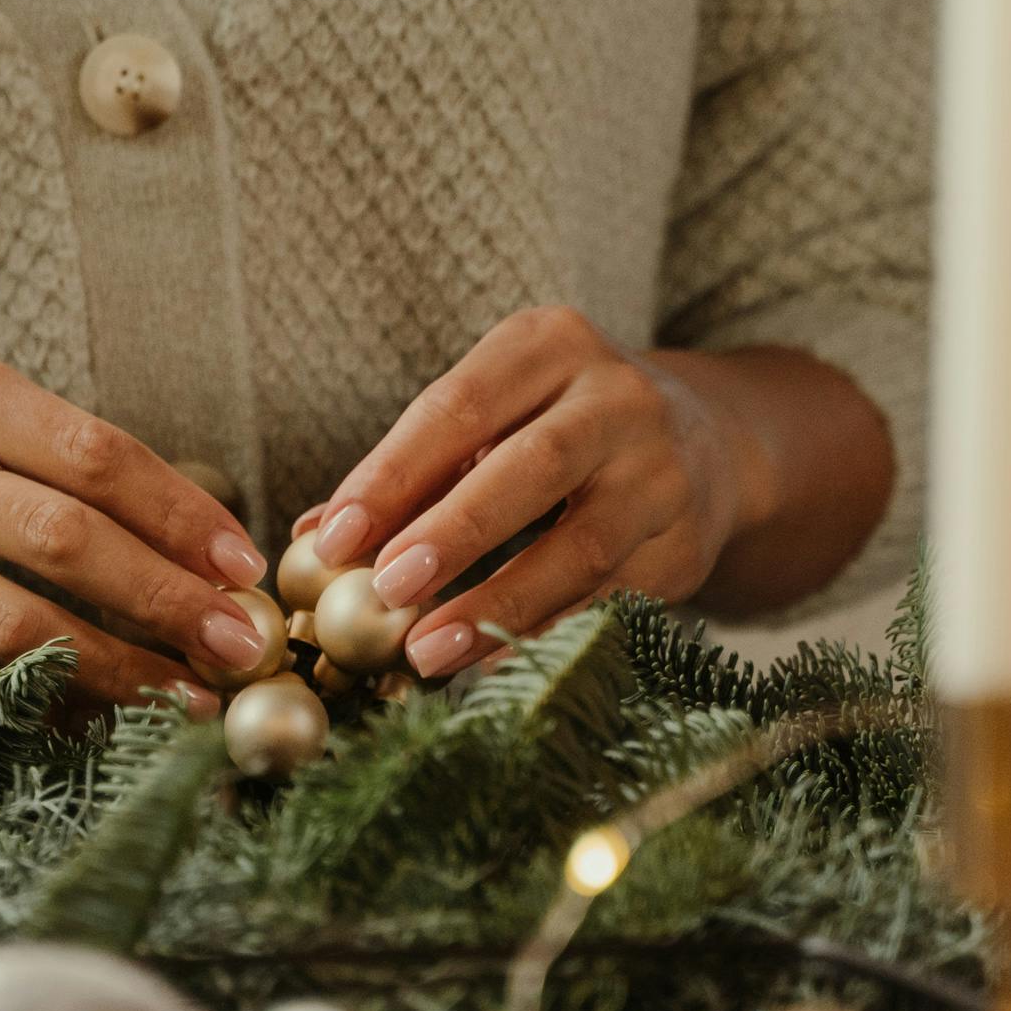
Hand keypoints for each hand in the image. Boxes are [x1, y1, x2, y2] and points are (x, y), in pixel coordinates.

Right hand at [0, 344, 272, 710]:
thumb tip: (189, 542)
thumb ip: (46, 456)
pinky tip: (81, 729)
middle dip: (167, 603)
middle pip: (65, 540)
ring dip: (112, 674)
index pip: (96, 454)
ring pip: (9, 625)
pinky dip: (21, 711)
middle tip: (241, 647)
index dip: (183, 517)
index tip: (247, 569)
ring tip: (184, 704)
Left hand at [290, 308, 757, 678]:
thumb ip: (407, 475)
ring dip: (499, 602)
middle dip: (453, 532)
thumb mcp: (490, 422)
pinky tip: (492, 665)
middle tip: (386, 589)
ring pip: (582, 542)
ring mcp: (663, 470)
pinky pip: (612, 598)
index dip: (392, 475)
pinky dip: (547, 634)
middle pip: (531, 465)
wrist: (702, 445)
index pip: (458, 407)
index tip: (334, 540)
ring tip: (427, 651)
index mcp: (549, 345)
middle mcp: (619, 396)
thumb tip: (308, 540)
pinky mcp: (685, 542)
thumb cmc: (553, 432)